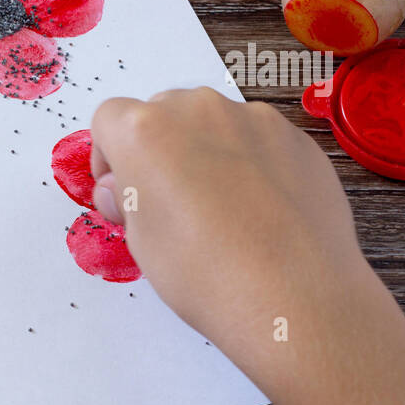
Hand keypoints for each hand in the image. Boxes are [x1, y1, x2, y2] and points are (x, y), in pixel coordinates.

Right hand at [89, 86, 369, 375]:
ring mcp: (253, 118)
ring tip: (219, 207)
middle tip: (168, 199)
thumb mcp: (140, 241)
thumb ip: (125, 198)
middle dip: (159, 147)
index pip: (110, 118)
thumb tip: (122, 186)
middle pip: (163, 112)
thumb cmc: (203, 272)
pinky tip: (259, 209)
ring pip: (214, 123)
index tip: (120, 188)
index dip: (109, 154)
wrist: (293, 295)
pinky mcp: (296, 137)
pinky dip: (249, 161)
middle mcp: (198, 110)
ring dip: (205, 151)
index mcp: (145, 131)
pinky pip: (258, 139)